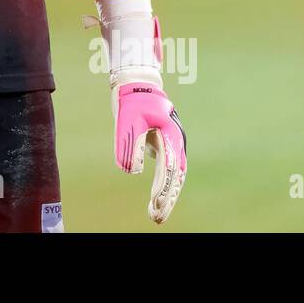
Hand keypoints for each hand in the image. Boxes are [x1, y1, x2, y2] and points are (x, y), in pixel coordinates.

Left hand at [114, 81, 186, 223]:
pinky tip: (156, 201)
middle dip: (167, 198)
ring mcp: (173, 144)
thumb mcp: (127, 120)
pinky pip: (169, 171)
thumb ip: (129, 145)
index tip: (155, 202)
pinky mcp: (165, 146)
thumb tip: (132, 172)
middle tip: (156, 218)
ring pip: (174, 176)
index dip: (163, 186)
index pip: (168, 166)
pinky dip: (164, 186)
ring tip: (155, 216)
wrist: (137, 84)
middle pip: (176, 175)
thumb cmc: (131, 101)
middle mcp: (176, 141)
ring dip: (167, 195)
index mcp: (170, 134)